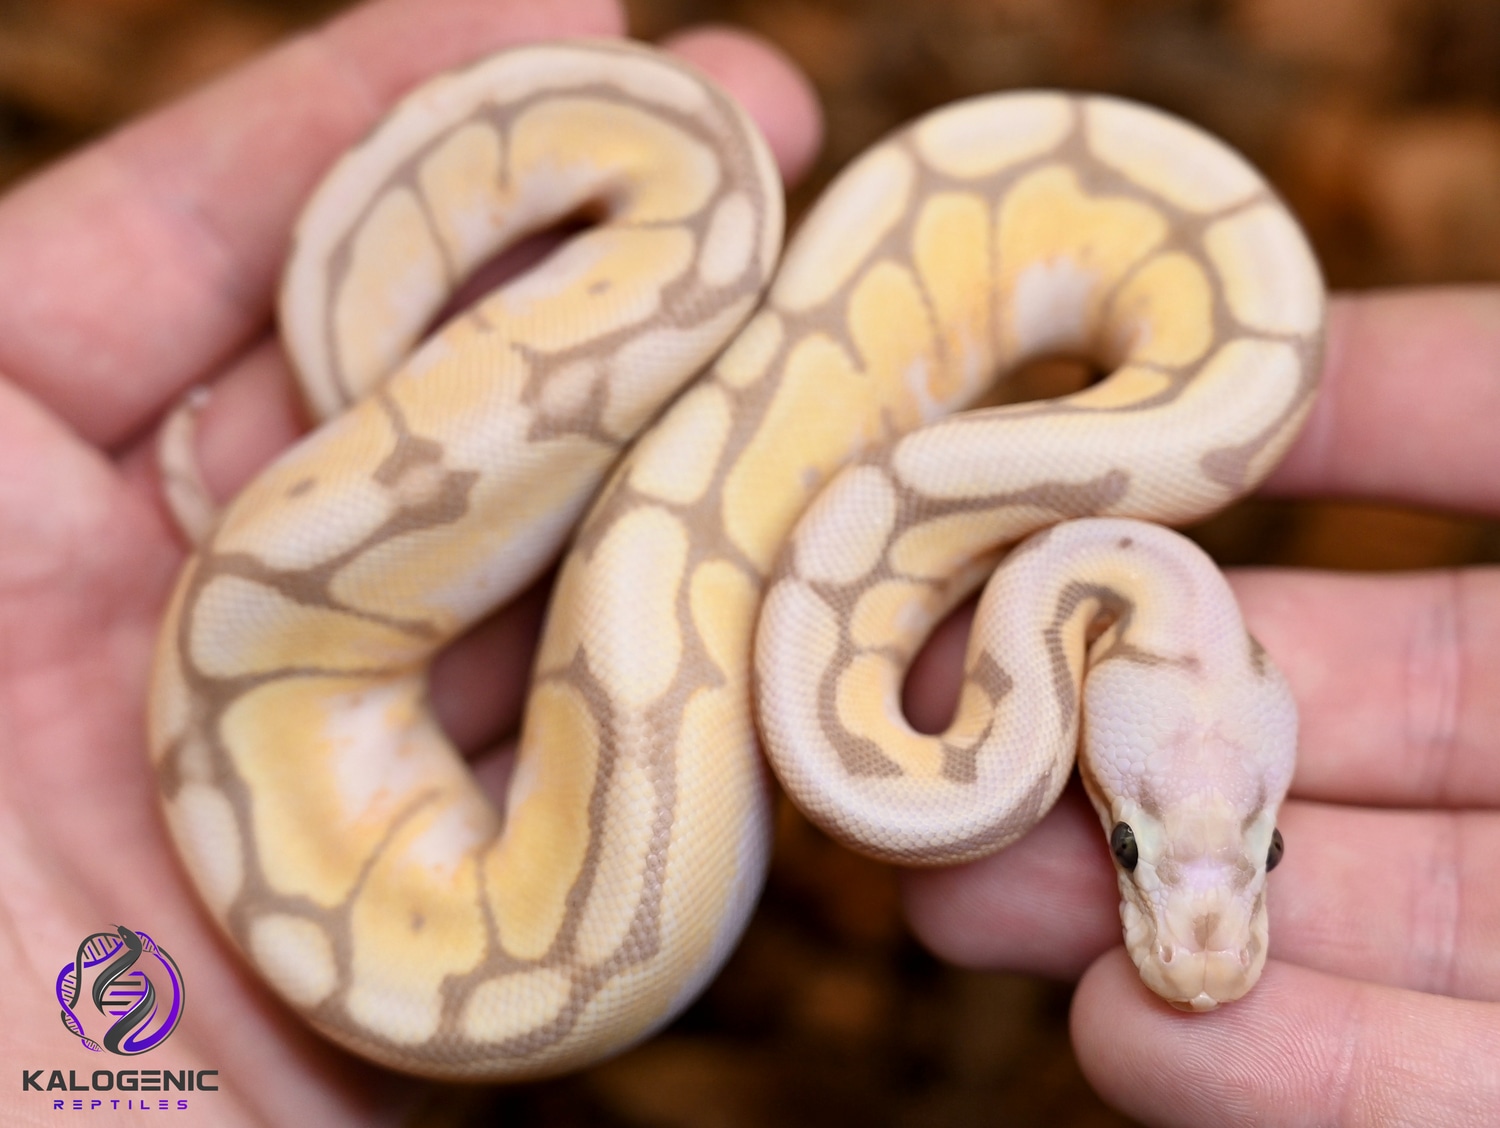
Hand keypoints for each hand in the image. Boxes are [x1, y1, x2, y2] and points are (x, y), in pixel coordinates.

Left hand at [0, 0, 818, 1118]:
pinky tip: (796, 518)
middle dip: (577, 228)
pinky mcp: (475, 871)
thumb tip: (51, 248)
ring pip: (541, 529)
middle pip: (409, 369)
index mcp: (10, 519)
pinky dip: (699, 618)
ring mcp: (351, 736)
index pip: (189, 252)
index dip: (369, 118)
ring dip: (675, 407)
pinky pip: (602, 717)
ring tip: (825, 291)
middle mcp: (192, 607)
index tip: (558, 21)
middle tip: (758, 120)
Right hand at [902, 289, 1499, 1125]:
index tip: (1042, 490)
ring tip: (959, 900)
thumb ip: (1464, 403)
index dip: (1233, 481)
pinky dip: (1295, 1079)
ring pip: (1348, 923)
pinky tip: (1128, 1042)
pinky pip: (1458, 1104)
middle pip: (1330, 727)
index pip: (1423, 491)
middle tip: (936, 739)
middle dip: (1114, 730)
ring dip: (1146, 909)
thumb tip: (1275, 365)